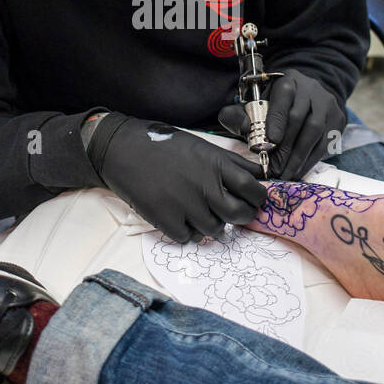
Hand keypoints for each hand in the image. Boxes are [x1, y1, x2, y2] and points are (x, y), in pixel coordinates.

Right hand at [86, 115, 266, 242]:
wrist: (123, 150)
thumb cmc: (164, 146)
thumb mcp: (202, 146)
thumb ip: (231, 162)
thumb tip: (260, 175)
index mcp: (216, 164)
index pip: (254, 189)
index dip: (258, 199)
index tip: (254, 200)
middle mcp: (205, 186)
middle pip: (239, 214)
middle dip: (242, 216)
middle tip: (234, 213)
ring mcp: (186, 205)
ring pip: (215, 230)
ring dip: (213, 224)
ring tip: (201, 212)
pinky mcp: (167, 220)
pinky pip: (189, 238)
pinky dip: (188, 232)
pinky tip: (182, 218)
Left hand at [219, 69, 345, 179]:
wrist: (307, 97)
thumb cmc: (274, 106)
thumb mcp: (255, 105)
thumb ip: (240, 115)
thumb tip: (241, 125)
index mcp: (287, 82)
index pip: (283, 96)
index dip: (277, 119)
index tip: (270, 142)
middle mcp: (310, 89)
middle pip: (300, 118)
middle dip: (286, 147)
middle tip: (273, 168)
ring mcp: (327, 103)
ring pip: (315, 131)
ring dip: (299, 156)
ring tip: (285, 174)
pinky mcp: (337, 118)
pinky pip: (326, 141)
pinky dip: (311, 159)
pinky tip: (298, 171)